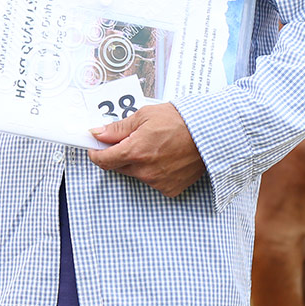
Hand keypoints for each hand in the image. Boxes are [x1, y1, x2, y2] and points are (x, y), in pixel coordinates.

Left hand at [87, 102, 204, 197]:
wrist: (209, 134)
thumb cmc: (179, 121)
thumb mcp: (143, 116)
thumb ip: (117, 128)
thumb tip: (97, 133)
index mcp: (134, 152)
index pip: (103, 160)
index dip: (95, 153)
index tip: (95, 147)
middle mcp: (144, 171)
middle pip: (118, 166)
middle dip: (119, 154)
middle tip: (131, 140)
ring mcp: (157, 182)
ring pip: (135, 173)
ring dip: (137, 162)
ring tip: (154, 146)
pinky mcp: (170, 189)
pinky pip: (152, 181)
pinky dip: (153, 171)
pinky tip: (165, 158)